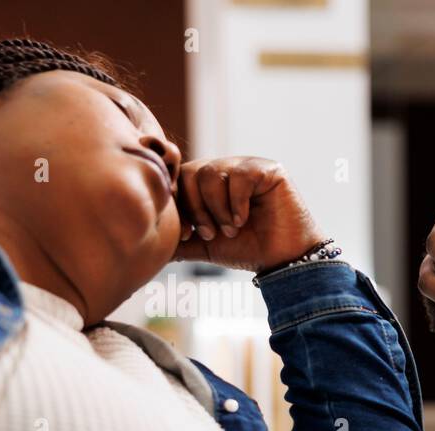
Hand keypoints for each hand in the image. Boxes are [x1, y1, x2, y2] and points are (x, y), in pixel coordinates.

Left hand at [173, 156, 325, 272]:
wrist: (285, 260)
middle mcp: (226, 169)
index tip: (187, 233)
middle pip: (190, 173)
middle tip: (210, 233)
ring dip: (217, 209)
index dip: (177, 201)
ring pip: (211, 174)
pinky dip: (237, 203)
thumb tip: (150, 247)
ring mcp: (246, 166)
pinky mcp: (267, 169)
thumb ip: (179, 241)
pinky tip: (245, 220)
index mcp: (208, 183)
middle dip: (196, 208)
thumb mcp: (205, 246)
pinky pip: (238, 176)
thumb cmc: (248, 251)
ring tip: (232, 229)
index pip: (178, 176)